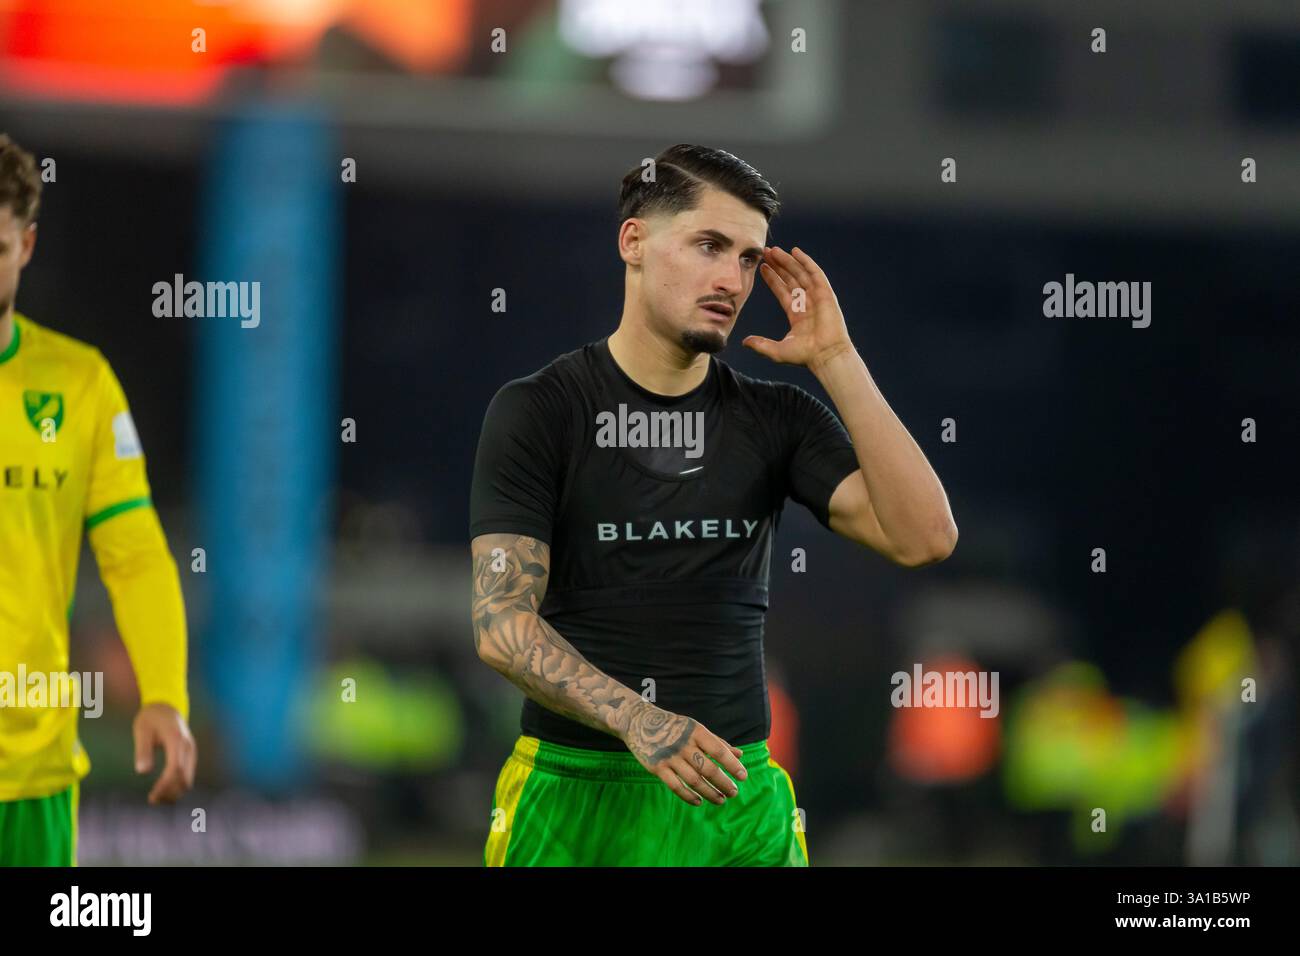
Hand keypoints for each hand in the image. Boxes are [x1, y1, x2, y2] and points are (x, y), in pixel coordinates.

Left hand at [133, 703, 196, 804]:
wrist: (166, 706)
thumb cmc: (151, 718)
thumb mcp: (142, 731)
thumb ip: (143, 750)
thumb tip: (142, 771)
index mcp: (176, 740)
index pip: (175, 769)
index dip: (165, 785)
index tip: (152, 796)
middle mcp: (188, 747)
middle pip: (184, 778)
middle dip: (169, 793)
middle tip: (152, 800)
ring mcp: (191, 752)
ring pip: (188, 780)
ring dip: (174, 792)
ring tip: (156, 798)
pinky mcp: (190, 756)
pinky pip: (187, 776)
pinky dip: (177, 787)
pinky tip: (163, 790)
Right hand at [621, 700, 746, 805]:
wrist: (638, 721)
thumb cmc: (673, 726)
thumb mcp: (695, 728)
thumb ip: (717, 742)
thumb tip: (739, 755)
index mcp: (696, 731)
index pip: (718, 750)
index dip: (732, 764)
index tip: (743, 777)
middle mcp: (684, 744)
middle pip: (708, 768)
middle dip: (723, 783)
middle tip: (734, 793)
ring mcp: (670, 757)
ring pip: (694, 780)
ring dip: (710, 793)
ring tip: (721, 800)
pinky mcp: (657, 767)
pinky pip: (676, 786)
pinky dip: (688, 796)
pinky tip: (699, 801)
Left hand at [745, 245, 854, 371]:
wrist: (825, 355)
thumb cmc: (805, 355)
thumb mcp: (776, 351)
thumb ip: (760, 345)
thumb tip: (744, 342)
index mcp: (796, 314)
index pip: (782, 290)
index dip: (772, 278)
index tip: (763, 267)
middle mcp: (806, 303)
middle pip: (790, 278)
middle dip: (778, 265)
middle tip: (765, 252)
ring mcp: (817, 297)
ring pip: (800, 273)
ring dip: (787, 261)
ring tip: (774, 250)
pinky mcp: (825, 293)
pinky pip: (815, 273)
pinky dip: (806, 261)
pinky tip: (795, 251)